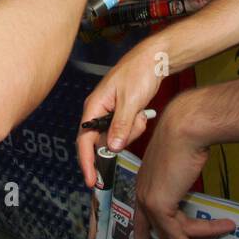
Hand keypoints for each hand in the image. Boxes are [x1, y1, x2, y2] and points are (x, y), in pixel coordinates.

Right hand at [76, 36, 168, 185]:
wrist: (153, 58)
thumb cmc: (139, 73)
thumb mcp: (131, 102)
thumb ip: (120, 126)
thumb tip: (111, 148)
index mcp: (94, 106)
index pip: (84, 140)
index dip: (86, 162)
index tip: (91, 180)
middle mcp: (97, 110)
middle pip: (101, 140)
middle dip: (120, 141)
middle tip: (137, 127)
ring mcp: (108, 111)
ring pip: (115, 136)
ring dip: (131, 132)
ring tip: (141, 116)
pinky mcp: (119, 111)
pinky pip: (123, 129)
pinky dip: (135, 126)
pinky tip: (142, 114)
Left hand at [132, 94, 235, 238]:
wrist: (184, 129)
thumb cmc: (185, 138)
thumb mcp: (179, 162)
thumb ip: (178, 178)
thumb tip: (187, 183)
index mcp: (143, 181)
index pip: (142, 213)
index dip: (143, 232)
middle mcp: (141, 192)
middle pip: (153, 227)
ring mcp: (148, 200)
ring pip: (171, 232)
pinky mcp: (159, 205)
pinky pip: (178, 232)